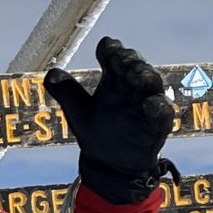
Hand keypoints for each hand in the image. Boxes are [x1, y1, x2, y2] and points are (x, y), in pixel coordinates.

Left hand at [45, 37, 173, 203]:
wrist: (110, 165)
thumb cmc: (98, 132)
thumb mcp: (78, 112)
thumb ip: (66, 92)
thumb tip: (49, 74)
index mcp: (113, 79)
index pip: (114, 56)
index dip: (111, 49)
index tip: (106, 47)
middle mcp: (131, 87)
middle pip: (135, 64)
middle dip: (129, 59)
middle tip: (120, 60)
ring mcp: (146, 103)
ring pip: (152, 82)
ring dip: (145, 76)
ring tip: (136, 76)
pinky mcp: (157, 123)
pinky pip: (162, 111)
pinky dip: (158, 106)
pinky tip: (150, 104)